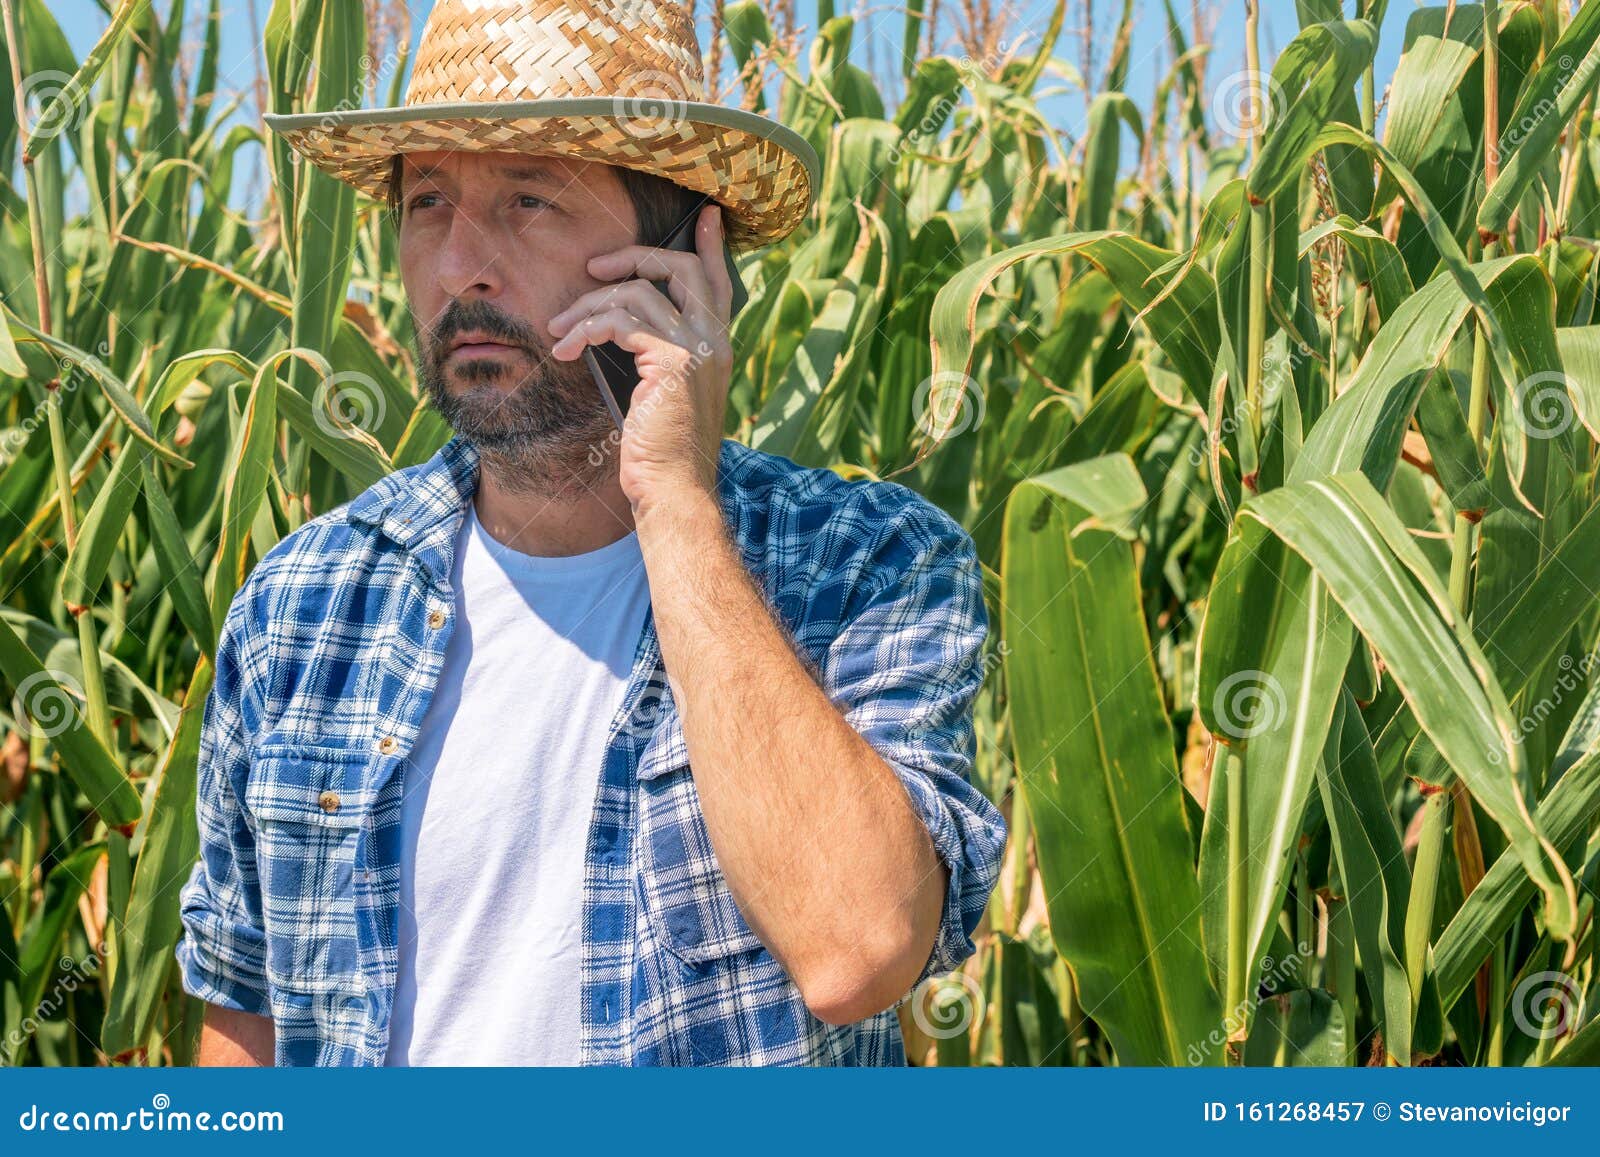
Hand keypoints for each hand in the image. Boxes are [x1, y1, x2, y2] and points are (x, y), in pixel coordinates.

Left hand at [547, 202, 733, 515]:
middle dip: (633, 256)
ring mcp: (699, 349)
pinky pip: (620, 320)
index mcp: (718, 347)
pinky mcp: (673, 361)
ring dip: (587, 305)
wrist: (674, 492)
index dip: (710, 246)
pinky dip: (585, 328)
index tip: (704, 214)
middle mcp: (716, 342)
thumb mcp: (663, 396)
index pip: (719, 283)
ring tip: (559, 328)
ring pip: (638, 292)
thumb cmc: (662, 454)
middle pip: (681, 268)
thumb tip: (620, 326)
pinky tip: (566, 349)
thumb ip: (658, 358)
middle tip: (593, 266)